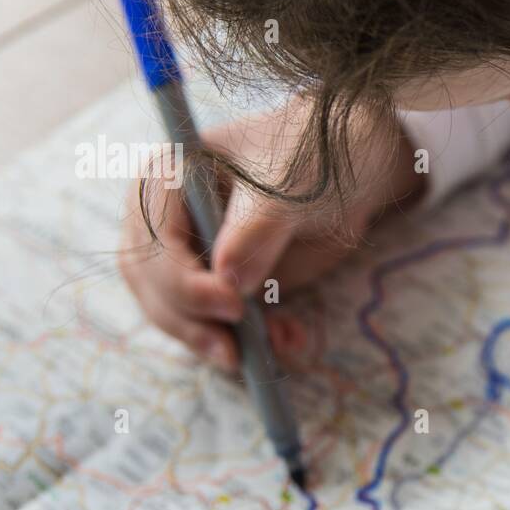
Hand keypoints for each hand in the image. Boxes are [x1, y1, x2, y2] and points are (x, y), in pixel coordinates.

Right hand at [118, 98, 423, 369]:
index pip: (152, 240)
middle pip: (153, 285)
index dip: (181, 280)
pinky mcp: (220, 284)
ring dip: (221, 340)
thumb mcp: (290, 186)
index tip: (231, 304)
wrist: (357, 168)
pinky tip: (288, 340)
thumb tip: (225, 278)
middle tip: (236, 352)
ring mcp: (191, 254)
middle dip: (193, 323)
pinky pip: (218, 324)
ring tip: (278, 344)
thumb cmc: (316, 156)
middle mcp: (166, 217)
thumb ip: (257, 229)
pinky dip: (248, 341)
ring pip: (180, 313)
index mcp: (167, 176)